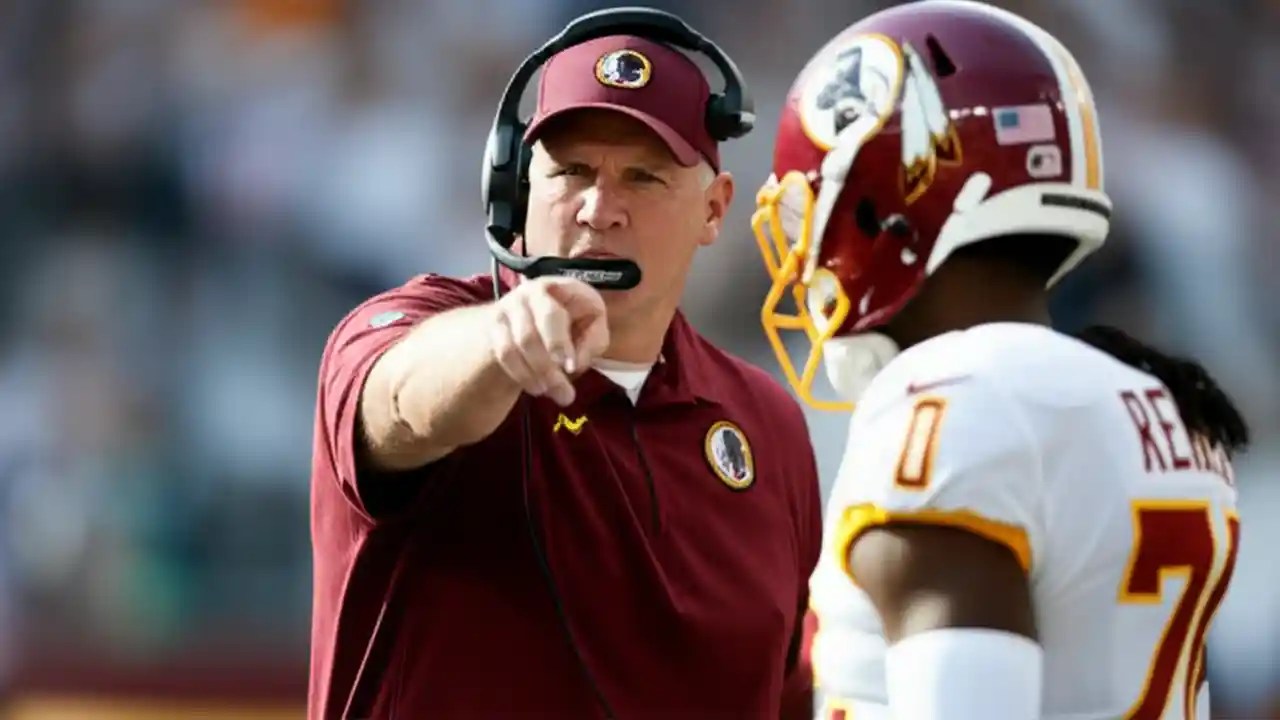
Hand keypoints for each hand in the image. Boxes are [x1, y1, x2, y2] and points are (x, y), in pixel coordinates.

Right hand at [489, 276, 608, 405]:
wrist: (536, 315)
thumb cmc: (573, 322)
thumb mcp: (593, 326)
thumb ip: (593, 340)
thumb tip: (575, 362)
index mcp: (559, 288)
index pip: (553, 315)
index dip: (559, 343)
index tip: (569, 368)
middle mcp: (528, 294)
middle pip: (527, 336)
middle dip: (545, 367)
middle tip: (564, 392)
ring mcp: (507, 310)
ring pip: (514, 350)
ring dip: (536, 377)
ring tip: (555, 394)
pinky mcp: (494, 328)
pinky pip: (504, 356)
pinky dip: (522, 376)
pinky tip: (538, 388)